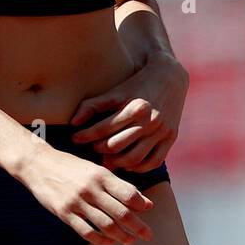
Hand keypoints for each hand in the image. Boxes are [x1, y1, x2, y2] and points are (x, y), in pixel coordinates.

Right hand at [15, 143, 155, 244]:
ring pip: (106, 224)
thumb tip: (144, 202)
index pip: (128, 193)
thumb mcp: (94, 169)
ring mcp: (77, 202)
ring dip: (121, 235)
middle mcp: (91, 188)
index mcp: (101, 174)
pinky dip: (100, 240)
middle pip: (120, 212)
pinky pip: (86, 231)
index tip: (149, 212)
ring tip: (130, 241)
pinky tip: (108, 242)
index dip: (141, 204)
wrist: (38, 164)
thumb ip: (118, 185)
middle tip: (147, 235)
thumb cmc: (71, 166)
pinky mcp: (64, 213)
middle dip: (137, 226)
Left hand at [69, 52, 187, 173]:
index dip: (85, 135)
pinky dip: (138, 167)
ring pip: (134, 158)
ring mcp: (162, 131)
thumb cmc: (137, 84)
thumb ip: (93, 105)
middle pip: (117, 145)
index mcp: (134, 106)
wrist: (170, 77)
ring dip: (116, 161)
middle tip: (91, 147)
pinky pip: (153, 161)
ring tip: (106, 157)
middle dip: (99, 149)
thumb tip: (73, 123)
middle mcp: (150, 120)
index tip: (75, 138)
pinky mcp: (171, 137)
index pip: (103, 128)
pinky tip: (127, 163)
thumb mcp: (116, 91)